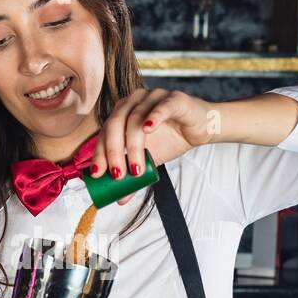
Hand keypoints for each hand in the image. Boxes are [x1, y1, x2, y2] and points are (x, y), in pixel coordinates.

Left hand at [89, 89, 214, 204]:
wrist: (200, 129)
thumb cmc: (171, 139)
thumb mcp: (149, 160)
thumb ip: (134, 177)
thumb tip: (119, 200)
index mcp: (121, 114)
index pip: (104, 133)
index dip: (99, 153)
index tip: (97, 174)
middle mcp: (133, 101)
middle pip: (115, 124)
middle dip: (113, 152)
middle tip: (118, 175)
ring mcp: (152, 97)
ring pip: (135, 119)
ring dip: (133, 146)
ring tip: (136, 169)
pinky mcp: (173, 99)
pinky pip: (161, 107)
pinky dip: (154, 117)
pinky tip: (149, 128)